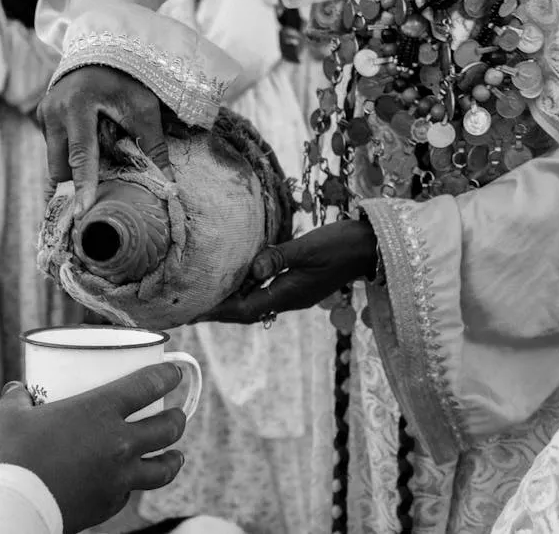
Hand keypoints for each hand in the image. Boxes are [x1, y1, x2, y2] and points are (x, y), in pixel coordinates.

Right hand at [0, 363, 186, 533]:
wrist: (12, 508)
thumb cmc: (8, 455)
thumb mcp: (6, 415)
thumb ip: (16, 398)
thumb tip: (17, 390)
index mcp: (100, 410)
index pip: (147, 385)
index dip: (167, 375)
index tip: (174, 371)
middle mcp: (119, 443)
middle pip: (167, 428)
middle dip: (177, 417)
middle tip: (176, 413)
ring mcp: (118, 477)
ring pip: (162, 468)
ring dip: (173, 458)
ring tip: (176, 454)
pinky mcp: (109, 504)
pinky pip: (131, 492)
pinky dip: (134, 484)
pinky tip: (129, 481)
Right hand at [38, 67, 172, 216]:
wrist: (101, 51)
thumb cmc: (126, 78)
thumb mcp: (143, 109)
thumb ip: (152, 146)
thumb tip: (167, 185)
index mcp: (77, 105)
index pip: (80, 154)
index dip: (83, 185)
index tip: (83, 211)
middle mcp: (53, 110)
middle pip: (59, 166)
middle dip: (75, 182)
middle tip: (93, 193)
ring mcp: (43, 113)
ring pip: (54, 160)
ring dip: (72, 169)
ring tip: (93, 166)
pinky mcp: (42, 116)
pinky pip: (53, 148)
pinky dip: (69, 155)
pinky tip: (86, 150)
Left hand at [201, 219, 377, 322]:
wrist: (370, 248)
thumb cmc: (341, 244)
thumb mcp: (307, 247)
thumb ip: (278, 257)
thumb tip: (252, 269)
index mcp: (288, 294)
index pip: (243, 308)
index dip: (216, 311)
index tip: (191, 312)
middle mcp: (287, 300)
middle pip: (245, 312)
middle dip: (217, 312)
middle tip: (188, 311)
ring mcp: (293, 294)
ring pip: (254, 304)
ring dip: (230, 304)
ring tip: (204, 299)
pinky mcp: (297, 286)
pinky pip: (264, 294)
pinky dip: (245, 292)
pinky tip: (235, 283)